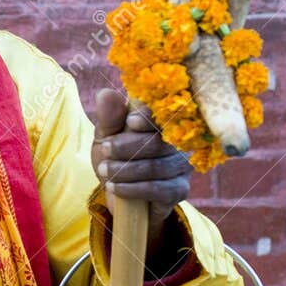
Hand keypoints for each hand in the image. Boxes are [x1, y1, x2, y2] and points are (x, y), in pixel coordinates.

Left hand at [92, 87, 191, 245]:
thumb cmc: (115, 156)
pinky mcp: (179, 189)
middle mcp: (178, 140)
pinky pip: (160, 189)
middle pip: (158, 141)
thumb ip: (109, 117)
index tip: (130, 122)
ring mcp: (181, 165)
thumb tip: (104, 93)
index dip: (149, 117)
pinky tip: (114, 187)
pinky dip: (133, 188)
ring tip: (104, 170)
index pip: (162, 114)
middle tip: (104, 150)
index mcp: (162, 120)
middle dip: (127, 146)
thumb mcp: (107, 136)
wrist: (118, 192)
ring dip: (125, 169)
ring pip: (156, 166)